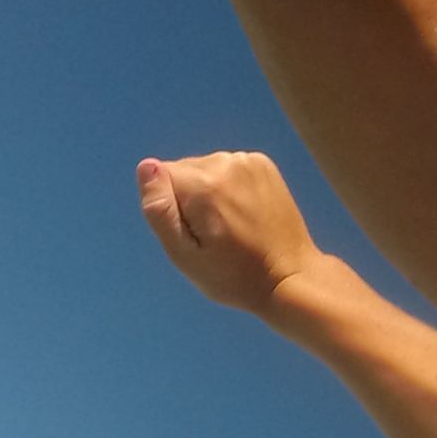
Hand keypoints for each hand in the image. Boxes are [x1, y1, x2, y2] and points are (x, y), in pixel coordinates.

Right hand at [137, 152, 329, 317]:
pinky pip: (228, 168)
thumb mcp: (185, 255)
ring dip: (210, 193)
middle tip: (213, 235)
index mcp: (203, 184)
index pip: (160, 178)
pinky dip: (230, 187)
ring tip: (231, 227)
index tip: (193, 234)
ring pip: (205, 169)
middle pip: (183, 172)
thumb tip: (147, 166)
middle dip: (190, 199)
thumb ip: (160, 210)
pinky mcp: (263, 164)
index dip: (171, 208)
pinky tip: (245, 213)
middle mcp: (225, 162)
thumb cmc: (233, 276)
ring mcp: (248, 161)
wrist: (289, 277)